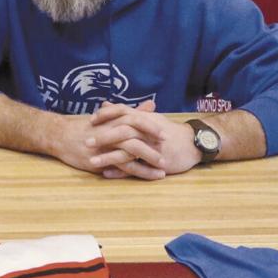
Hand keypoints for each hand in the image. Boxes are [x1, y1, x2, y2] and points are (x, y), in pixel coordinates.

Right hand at [50, 106, 166, 180]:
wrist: (59, 136)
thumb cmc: (84, 127)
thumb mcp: (107, 117)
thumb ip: (131, 112)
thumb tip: (151, 104)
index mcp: (112, 119)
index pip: (135, 119)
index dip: (151, 125)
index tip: (165, 132)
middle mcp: (110, 130)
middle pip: (136, 133)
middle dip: (153, 142)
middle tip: (167, 149)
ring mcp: (105, 144)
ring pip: (132, 150)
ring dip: (149, 159)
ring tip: (163, 167)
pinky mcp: (101, 158)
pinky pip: (122, 165)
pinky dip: (137, 171)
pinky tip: (147, 176)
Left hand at [86, 100, 201, 179]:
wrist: (192, 143)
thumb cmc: (167, 130)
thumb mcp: (147, 117)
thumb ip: (124, 112)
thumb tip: (105, 104)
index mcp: (144, 118)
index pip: (122, 112)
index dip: (106, 115)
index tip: (91, 119)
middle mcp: (147, 131)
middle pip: (123, 131)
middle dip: (103, 137)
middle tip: (86, 141)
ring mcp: (152, 148)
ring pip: (127, 152)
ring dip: (108, 157)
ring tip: (91, 161)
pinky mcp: (156, 163)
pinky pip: (136, 168)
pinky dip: (120, 171)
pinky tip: (107, 173)